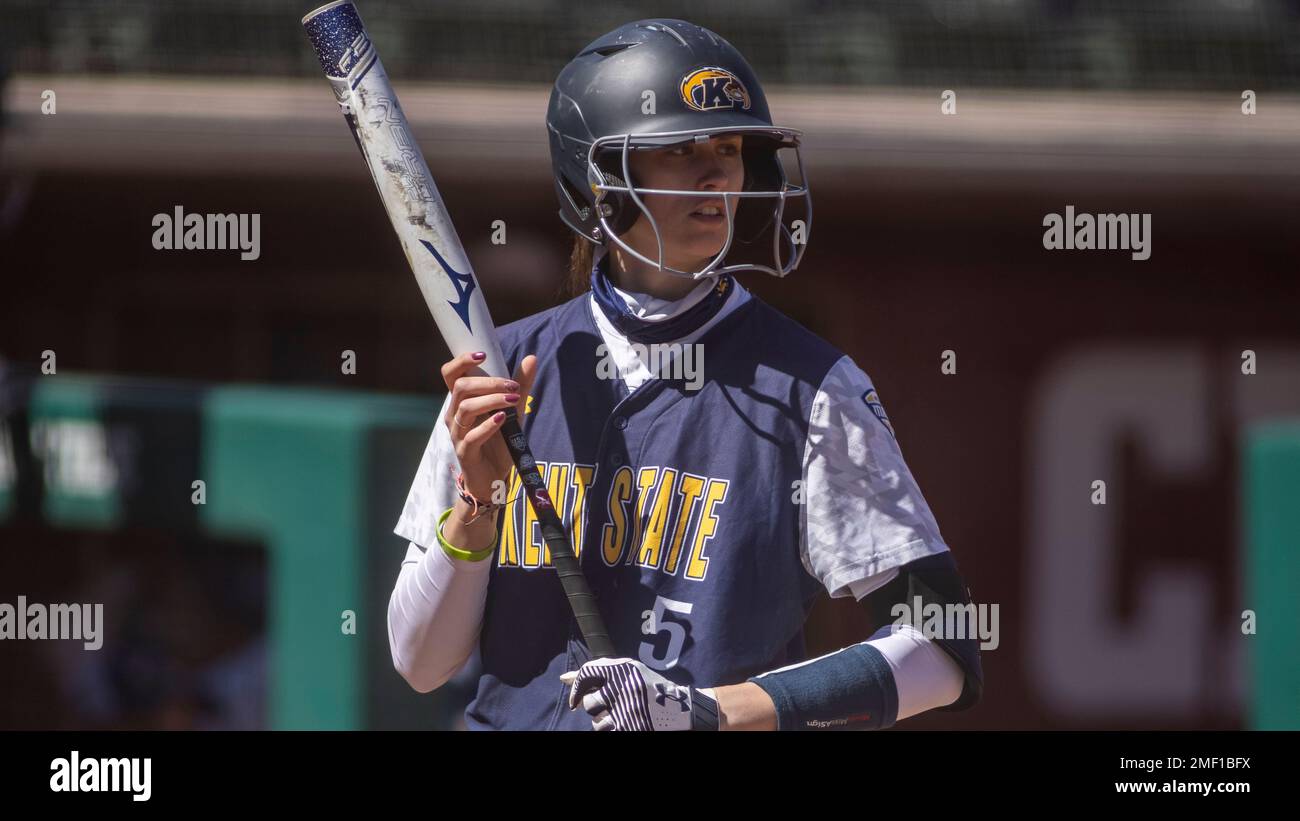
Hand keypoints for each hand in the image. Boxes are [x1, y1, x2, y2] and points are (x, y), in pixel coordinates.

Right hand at [440, 351, 537, 501]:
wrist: (495, 478)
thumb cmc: (499, 441)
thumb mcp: (513, 410)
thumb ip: (521, 385)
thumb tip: (532, 358)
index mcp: (461, 401)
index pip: (450, 374)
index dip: (462, 361)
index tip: (483, 355)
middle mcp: (454, 415)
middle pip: (460, 387)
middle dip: (488, 382)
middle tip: (513, 386)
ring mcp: (457, 434)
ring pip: (465, 408)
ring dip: (491, 400)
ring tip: (513, 400)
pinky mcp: (465, 452)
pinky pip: (472, 436)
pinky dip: (488, 425)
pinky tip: (502, 418)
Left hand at [560, 658, 708, 730]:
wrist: (682, 710)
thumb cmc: (651, 687)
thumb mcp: (629, 670)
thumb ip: (598, 670)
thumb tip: (563, 678)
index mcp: (623, 670)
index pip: (587, 673)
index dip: (576, 686)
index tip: (574, 699)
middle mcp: (623, 688)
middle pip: (589, 702)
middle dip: (596, 707)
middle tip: (614, 705)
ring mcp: (625, 711)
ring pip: (596, 721)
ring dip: (605, 721)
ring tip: (623, 715)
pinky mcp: (628, 728)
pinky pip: (606, 731)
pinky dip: (612, 729)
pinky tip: (626, 723)